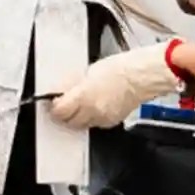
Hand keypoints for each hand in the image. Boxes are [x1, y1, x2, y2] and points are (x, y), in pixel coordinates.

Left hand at [50, 42, 178, 129]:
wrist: (141, 76)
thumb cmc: (119, 69)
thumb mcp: (88, 71)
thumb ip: (73, 84)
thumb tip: (61, 90)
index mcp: (85, 96)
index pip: (60, 111)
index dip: (54, 107)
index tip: (52, 102)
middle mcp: (93, 111)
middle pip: (69, 121)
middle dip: (64, 114)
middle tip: (63, 104)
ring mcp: (103, 118)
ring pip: (82, 124)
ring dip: (77, 116)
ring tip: (80, 103)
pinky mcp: (112, 121)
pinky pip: (95, 124)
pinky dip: (92, 117)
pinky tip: (95, 105)